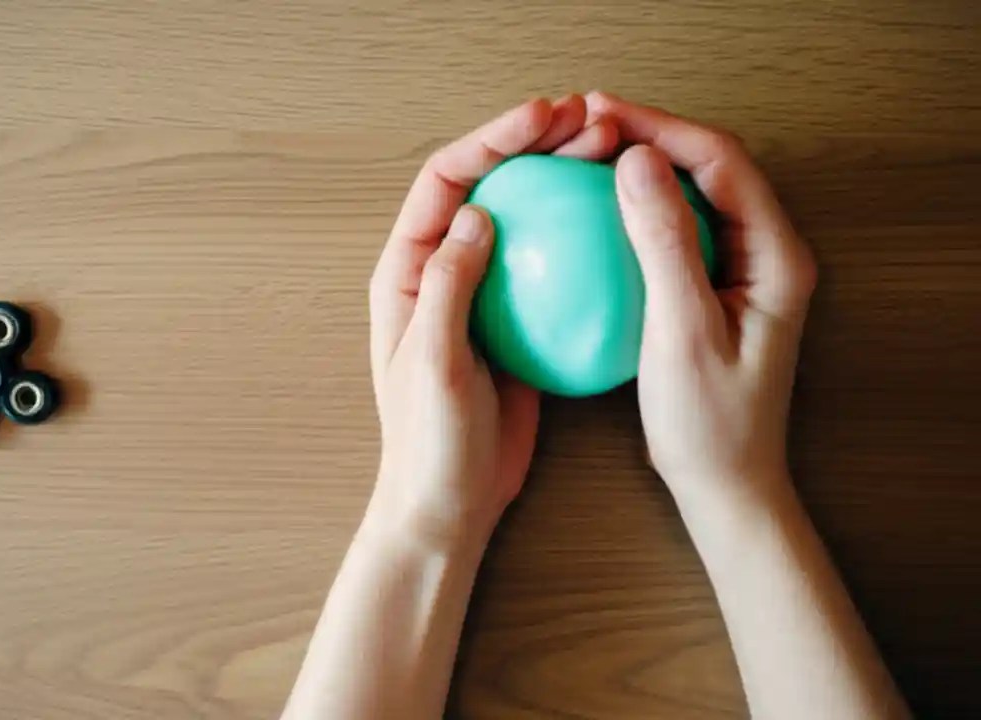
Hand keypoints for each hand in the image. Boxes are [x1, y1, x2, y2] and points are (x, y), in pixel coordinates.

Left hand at [367, 95, 618, 543]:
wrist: (450, 500)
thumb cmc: (430, 441)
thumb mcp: (435, 364)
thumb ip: (448, 288)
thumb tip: (477, 214)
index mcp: (406, 270)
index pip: (444, 181)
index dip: (491, 138)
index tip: (543, 117)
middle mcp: (439, 268)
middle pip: (487, 182)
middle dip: (532, 141)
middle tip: (590, 120)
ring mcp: (481, 290)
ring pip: (524, 214)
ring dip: (562, 177)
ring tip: (611, 150)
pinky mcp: (514, 316)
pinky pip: (549, 260)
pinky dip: (580, 234)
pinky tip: (620, 220)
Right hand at [586, 92, 817, 504]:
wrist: (725, 484)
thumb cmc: (709, 422)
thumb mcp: (682, 330)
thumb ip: (664, 243)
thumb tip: (635, 160)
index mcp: (774, 254)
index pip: (721, 161)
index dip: (661, 126)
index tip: (600, 114)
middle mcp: (765, 251)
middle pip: (711, 166)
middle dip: (650, 134)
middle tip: (584, 124)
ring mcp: (740, 269)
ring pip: (692, 193)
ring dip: (641, 167)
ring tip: (583, 153)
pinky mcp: (712, 288)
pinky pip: (675, 229)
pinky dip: (635, 210)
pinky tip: (592, 210)